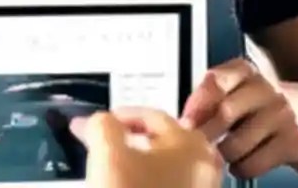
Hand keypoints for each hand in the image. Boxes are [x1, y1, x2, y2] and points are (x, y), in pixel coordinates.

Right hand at [70, 107, 223, 187]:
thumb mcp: (108, 155)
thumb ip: (103, 126)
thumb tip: (100, 122)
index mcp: (191, 146)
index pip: (151, 116)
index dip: (116, 116)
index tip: (93, 124)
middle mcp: (204, 169)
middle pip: (163, 140)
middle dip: (129, 138)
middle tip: (101, 142)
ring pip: (166, 166)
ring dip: (137, 161)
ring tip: (110, 166)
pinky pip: (168, 187)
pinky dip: (147, 182)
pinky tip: (126, 186)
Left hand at [181, 58, 297, 178]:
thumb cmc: (263, 104)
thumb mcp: (240, 88)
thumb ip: (211, 97)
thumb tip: (183, 122)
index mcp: (246, 71)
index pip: (216, 80)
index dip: (197, 104)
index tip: (187, 122)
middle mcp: (265, 88)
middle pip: (225, 113)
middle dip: (206, 134)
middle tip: (198, 144)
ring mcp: (281, 115)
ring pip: (236, 144)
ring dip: (223, 155)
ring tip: (225, 153)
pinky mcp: (291, 143)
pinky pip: (253, 163)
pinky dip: (240, 168)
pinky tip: (242, 163)